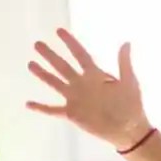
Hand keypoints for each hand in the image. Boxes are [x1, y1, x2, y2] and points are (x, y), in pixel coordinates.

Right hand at [25, 29, 152, 150]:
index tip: (59, 31)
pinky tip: (28, 104)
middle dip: (50, 55)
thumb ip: (124, 63)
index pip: (80, 55)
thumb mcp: (130, 82)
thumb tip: (126, 42)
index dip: (70, 43)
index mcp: (95, 75)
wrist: (130, 129)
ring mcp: (76, 99)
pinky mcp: (72, 114)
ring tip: (30, 64)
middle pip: (62, 66)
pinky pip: (53, 110)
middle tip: (37, 44)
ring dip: (43, 74)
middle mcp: (82, 84)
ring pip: (55, 83)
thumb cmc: (132, 105)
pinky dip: (41, 108)